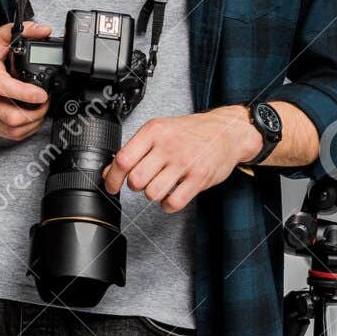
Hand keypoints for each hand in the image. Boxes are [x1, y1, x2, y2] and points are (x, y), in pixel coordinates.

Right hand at [0, 21, 52, 139]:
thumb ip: (23, 30)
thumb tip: (44, 30)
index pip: (3, 87)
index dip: (26, 93)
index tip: (43, 94)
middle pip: (11, 116)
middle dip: (36, 112)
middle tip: (46, 102)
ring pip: (12, 129)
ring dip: (33, 123)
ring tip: (40, 111)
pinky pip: (8, 135)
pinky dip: (25, 130)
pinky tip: (30, 119)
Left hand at [102, 106, 261, 212]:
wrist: (227, 131)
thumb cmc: (190, 133)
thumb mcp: (158, 131)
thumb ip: (134, 150)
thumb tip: (109, 171)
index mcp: (154, 131)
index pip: (123, 159)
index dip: (112, 178)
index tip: (111, 186)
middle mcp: (168, 145)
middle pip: (136, 180)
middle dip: (136, 186)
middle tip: (144, 180)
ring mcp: (185, 162)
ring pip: (153, 193)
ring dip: (153, 194)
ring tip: (161, 184)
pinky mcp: (200, 177)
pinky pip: (174, 202)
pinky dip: (168, 204)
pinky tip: (172, 195)